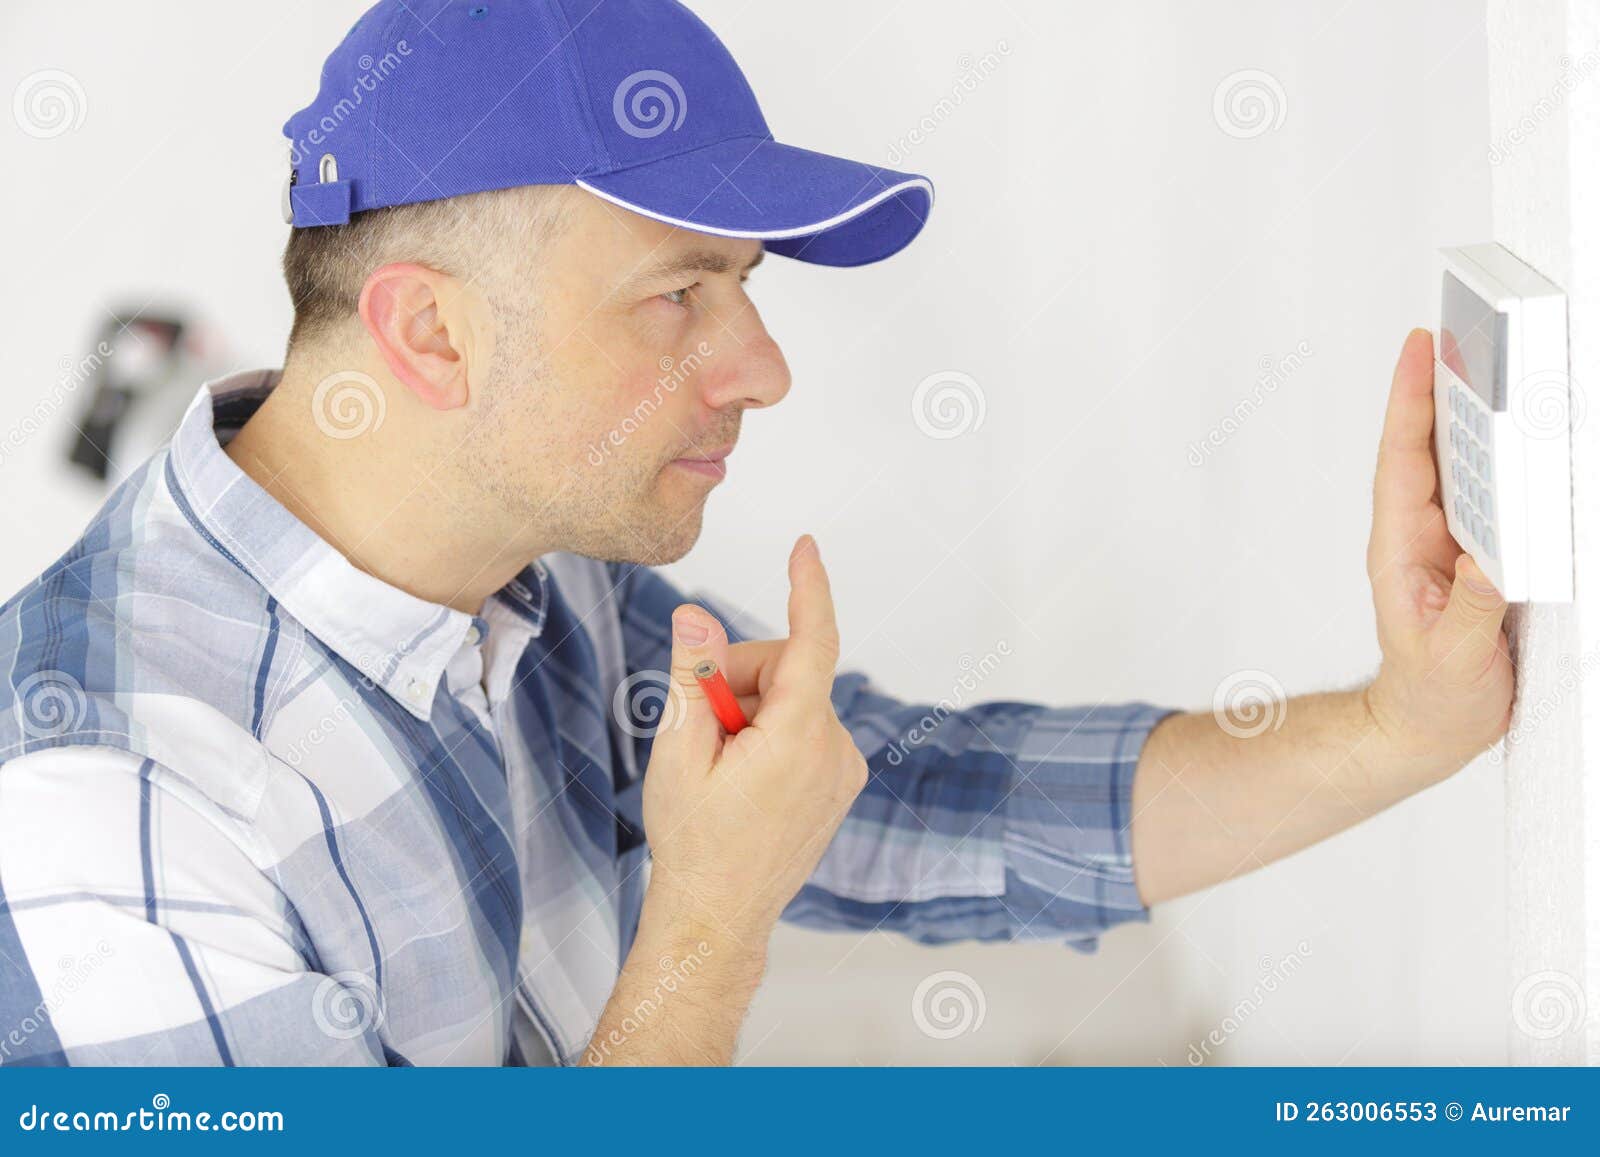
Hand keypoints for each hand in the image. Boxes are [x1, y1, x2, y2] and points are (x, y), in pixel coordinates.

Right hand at [641, 534, 867, 943]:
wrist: (718, 917)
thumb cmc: (694, 842)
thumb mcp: (679, 752)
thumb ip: (693, 678)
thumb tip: (697, 617)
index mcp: (798, 739)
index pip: (812, 641)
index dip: (808, 588)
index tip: (805, 547)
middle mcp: (834, 750)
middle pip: (788, 668)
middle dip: (739, 679)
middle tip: (699, 727)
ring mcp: (842, 769)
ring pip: (794, 697)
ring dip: (753, 711)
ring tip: (719, 764)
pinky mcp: (840, 782)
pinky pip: (805, 726)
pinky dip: (771, 732)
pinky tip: (743, 775)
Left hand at [1364, 329, 1512, 770]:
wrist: (1431, 729)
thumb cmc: (1433, 696)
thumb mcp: (1452, 658)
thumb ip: (1476, 610)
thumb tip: (1495, 561)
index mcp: (1402, 549)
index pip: (1405, 460)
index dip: (1412, 402)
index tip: (1420, 347)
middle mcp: (1423, 536)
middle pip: (1434, 447)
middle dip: (1446, 387)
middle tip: (1466, 328)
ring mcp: (1450, 543)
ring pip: (1465, 466)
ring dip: (1478, 415)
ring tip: (1496, 358)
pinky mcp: (1481, 556)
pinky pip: (1494, 496)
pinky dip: (1509, 460)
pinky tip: (1528, 433)